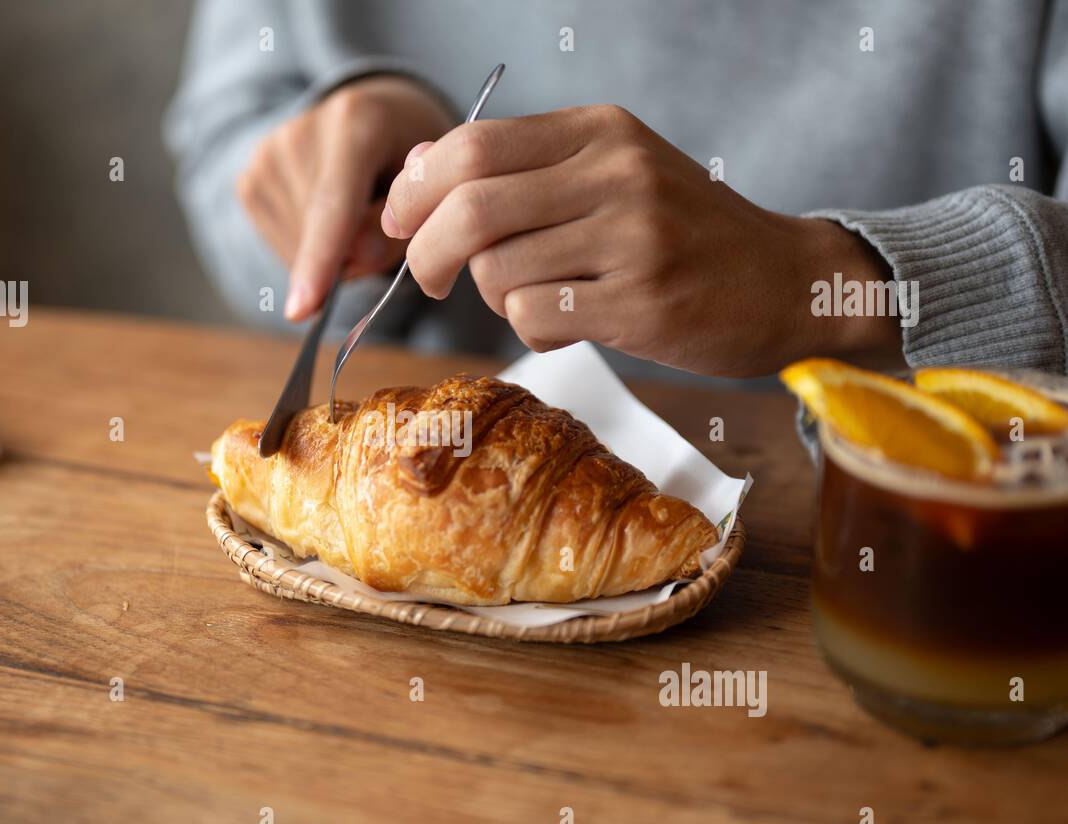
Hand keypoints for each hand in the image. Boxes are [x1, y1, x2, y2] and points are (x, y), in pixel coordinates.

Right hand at [237, 75, 453, 320]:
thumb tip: (356, 259)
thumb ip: (402, 228)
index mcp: (355, 121)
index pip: (333, 204)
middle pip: (315, 233)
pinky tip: (326, 217)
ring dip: (329, 255)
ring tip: (354, 212)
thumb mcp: (429, 190)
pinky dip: (308, 250)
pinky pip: (280, 245)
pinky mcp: (248, 179)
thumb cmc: (412, 160)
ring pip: (295, 247)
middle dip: (347, 258)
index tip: (301, 311)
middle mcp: (299, 132)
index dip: (320, 259)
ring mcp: (267, 155)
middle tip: (381, 230)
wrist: (375, 117)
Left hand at [380, 105, 896, 375]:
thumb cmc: (684, 232)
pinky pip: (535, 319)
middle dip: (424, 252)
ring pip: (497, 272)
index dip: (415, 189)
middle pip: (470, 208)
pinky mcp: (642, 304)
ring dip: (493, 297)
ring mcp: (633, 239)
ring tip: (534, 297)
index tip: (399, 222)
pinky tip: (565, 323)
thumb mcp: (612, 173)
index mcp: (601, 131)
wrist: (787, 282)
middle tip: (428, 278)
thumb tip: (416, 168)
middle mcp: (617, 174)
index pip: (472, 146)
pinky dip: (529, 329)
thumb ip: (520, 169)